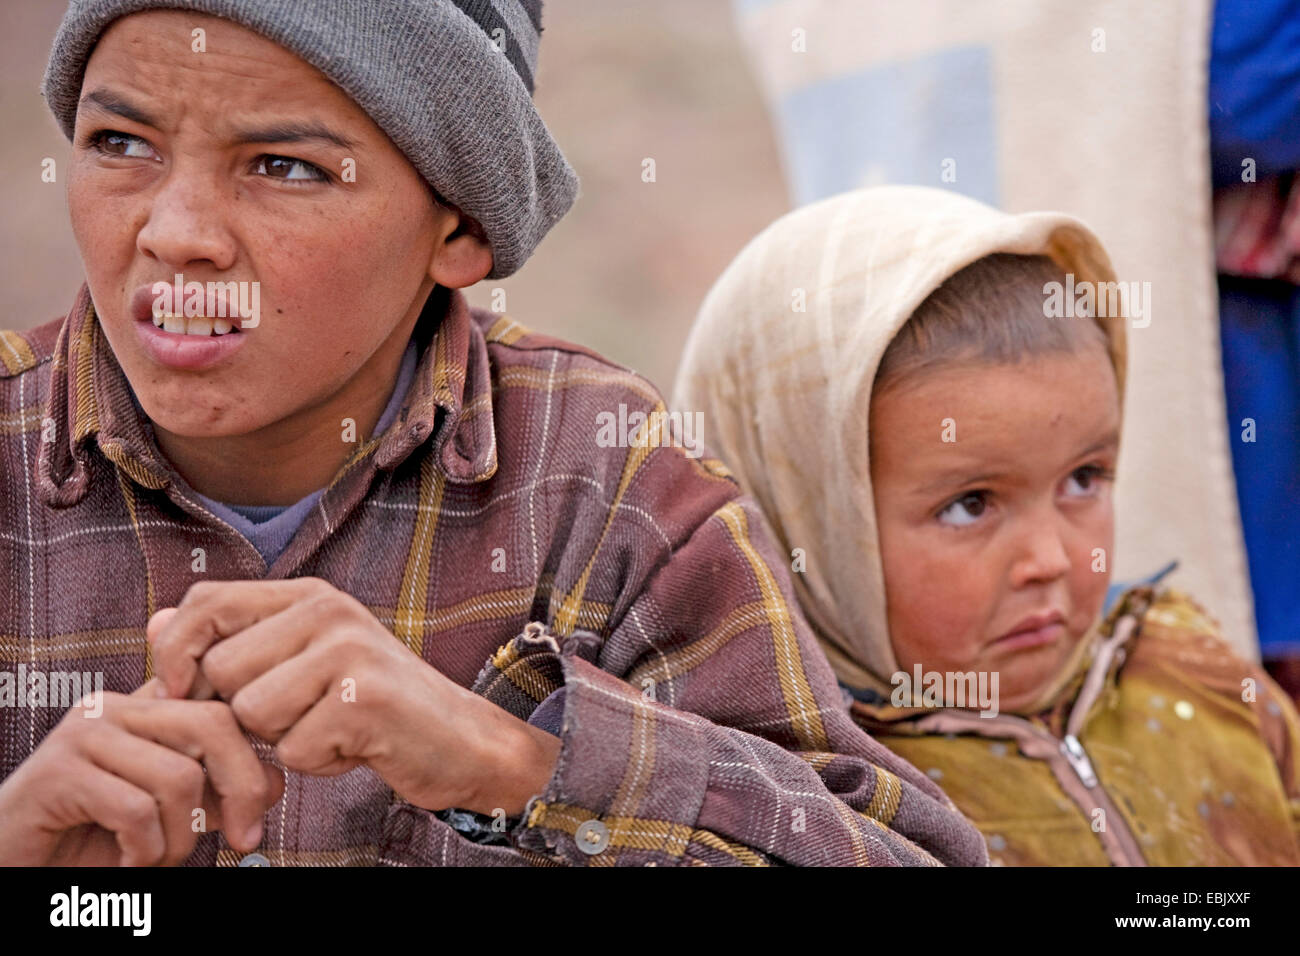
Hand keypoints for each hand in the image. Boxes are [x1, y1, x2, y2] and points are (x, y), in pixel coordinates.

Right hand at [0, 679, 283, 865]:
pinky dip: (144, 852)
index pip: (225, 706)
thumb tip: (277, 779)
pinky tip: (127, 865)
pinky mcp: (57, 773)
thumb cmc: (91, 838)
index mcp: (144, 706)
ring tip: (155, 859)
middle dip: (241, 788)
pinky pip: (135, 811)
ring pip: (178, 777)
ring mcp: (83, 734)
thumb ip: (214, 787)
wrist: (12, 864)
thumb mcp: (168, 811)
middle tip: (242, 838)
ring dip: (180, 837)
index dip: (254, 756)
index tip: (263, 807)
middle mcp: (114, 706)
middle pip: (214, 726)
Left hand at [148, 578, 559, 816]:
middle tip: (295, 717)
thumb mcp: (301, 661)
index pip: (206, 602)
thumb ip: (233, 640)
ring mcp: (350, 651)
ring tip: (327, 728)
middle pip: (222, 669)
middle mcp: (330, 610)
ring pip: (251, 712)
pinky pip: (293, 750)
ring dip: (281, 739)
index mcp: (310, 594)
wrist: (459, 739)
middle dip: (243, 711)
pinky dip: (318, 764)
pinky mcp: (365, 700)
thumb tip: (154, 623)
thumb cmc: (371, 704)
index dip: (176, 651)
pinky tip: (353, 747)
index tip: (183, 691)